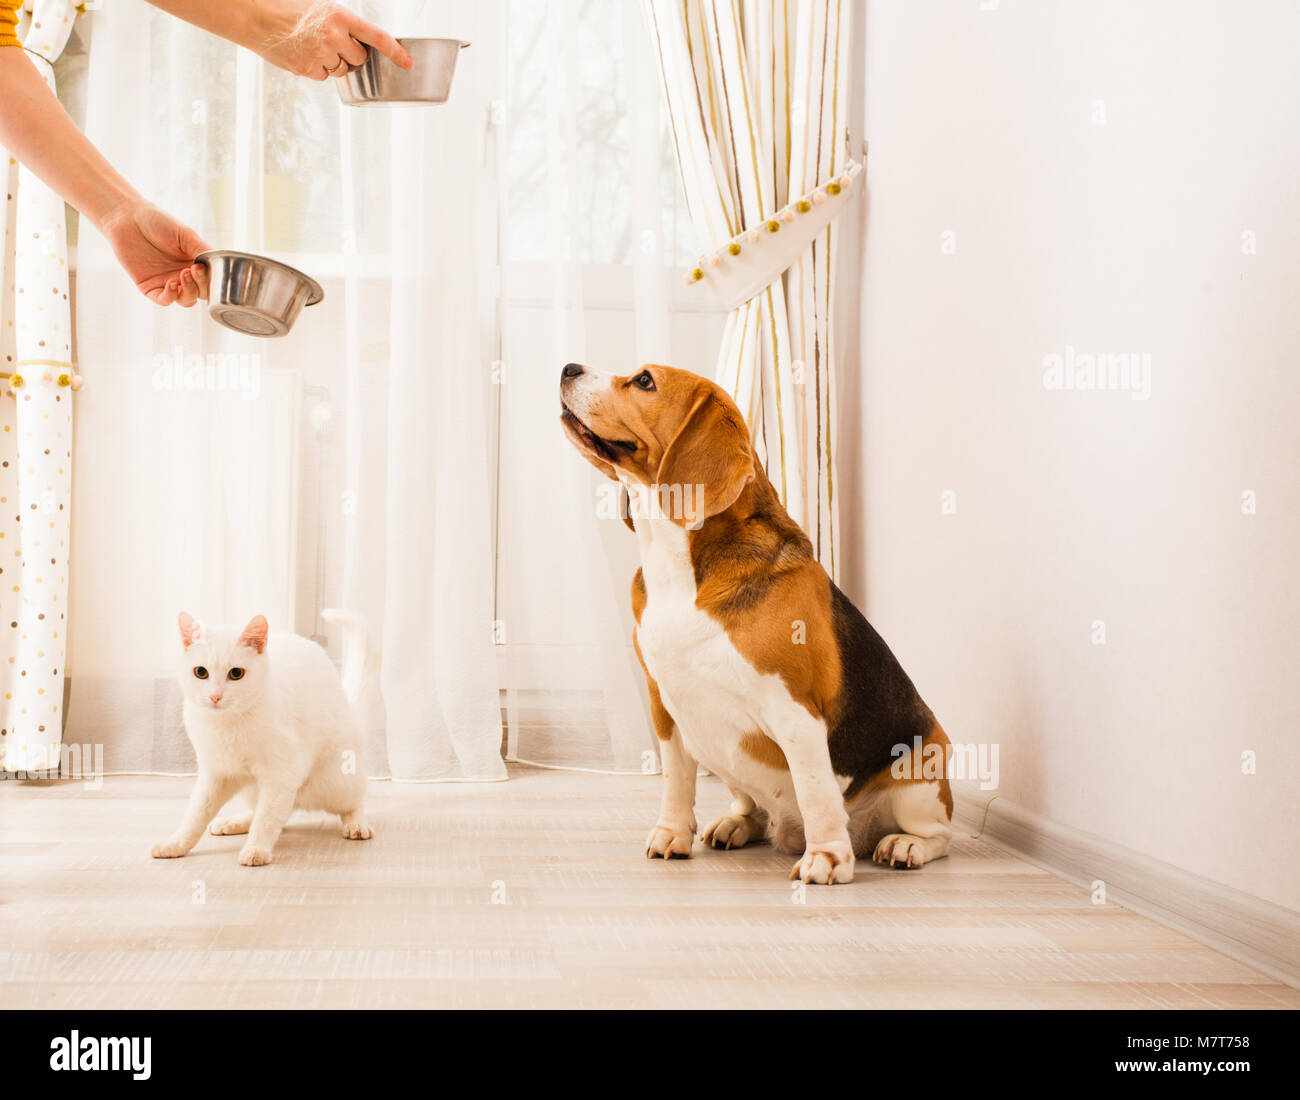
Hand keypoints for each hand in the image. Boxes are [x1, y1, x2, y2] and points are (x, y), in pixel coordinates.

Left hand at [98, 201, 210, 306]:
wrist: (127, 218)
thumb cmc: (157, 222)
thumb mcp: (186, 235)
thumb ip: (202, 251)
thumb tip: (218, 267)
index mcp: (195, 263)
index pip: (211, 280)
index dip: (212, 280)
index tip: (205, 268)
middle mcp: (183, 275)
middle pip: (201, 293)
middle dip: (201, 285)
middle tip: (193, 270)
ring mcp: (167, 282)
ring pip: (186, 300)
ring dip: (188, 292)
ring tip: (183, 274)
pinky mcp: (150, 287)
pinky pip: (165, 300)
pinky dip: (171, 296)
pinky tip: (171, 283)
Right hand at [259, 2, 413, 79]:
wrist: (254, 15)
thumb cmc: (287, 7)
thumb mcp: (320, 7)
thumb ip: (341, 25)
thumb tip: (356, 44)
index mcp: (341, 16)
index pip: (378, 36)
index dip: (396, 52)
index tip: (408, 64)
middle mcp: (335, 36)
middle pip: (359, 58)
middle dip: (350, 54)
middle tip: (330, 41)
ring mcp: (322, 55)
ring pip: (341, 69)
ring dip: (332, 62)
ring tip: (310, 44)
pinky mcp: (308, 70)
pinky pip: (323, 76)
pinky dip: (316, 69)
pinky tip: (301, 53)